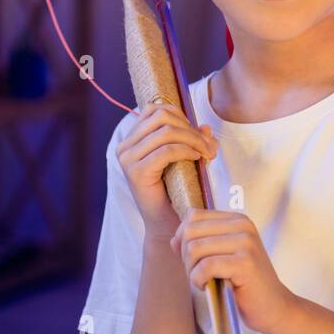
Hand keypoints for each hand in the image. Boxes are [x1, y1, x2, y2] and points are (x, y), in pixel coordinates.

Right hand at [117, 103, 217, 240]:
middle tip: (208, 145)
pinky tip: (197, 158)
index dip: (181, 116)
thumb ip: (194, 140)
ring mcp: (128, 159)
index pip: (155, 109)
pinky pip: (166, 151)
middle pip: (162, 117)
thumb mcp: (187, 159)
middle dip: (190, 128)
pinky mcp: (136, 173)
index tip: (199, 134)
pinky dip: (186, 151)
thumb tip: (205, 126)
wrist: (167, 223)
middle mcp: (125, 146)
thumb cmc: (176, 190)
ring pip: (166, 132)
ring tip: (206, 153)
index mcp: (133, 138)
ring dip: (192, 139)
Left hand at [170, 208, 295, 333]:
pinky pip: (205, 266)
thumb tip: (173, 240)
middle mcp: (243, 225)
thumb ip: (199, 245)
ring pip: (195, 248)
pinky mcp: (245, 262)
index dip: (184, 239)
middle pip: (190, 232)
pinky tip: (207, 287)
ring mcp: (246, 242)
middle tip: (198, 274)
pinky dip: (198, 280)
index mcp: (237, 219)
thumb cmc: (245, 285)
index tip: (194, 260)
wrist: (274, 307)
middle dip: (186, 257)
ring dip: (191, 271)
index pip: (193, 217)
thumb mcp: (222, 258)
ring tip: (204, 281)